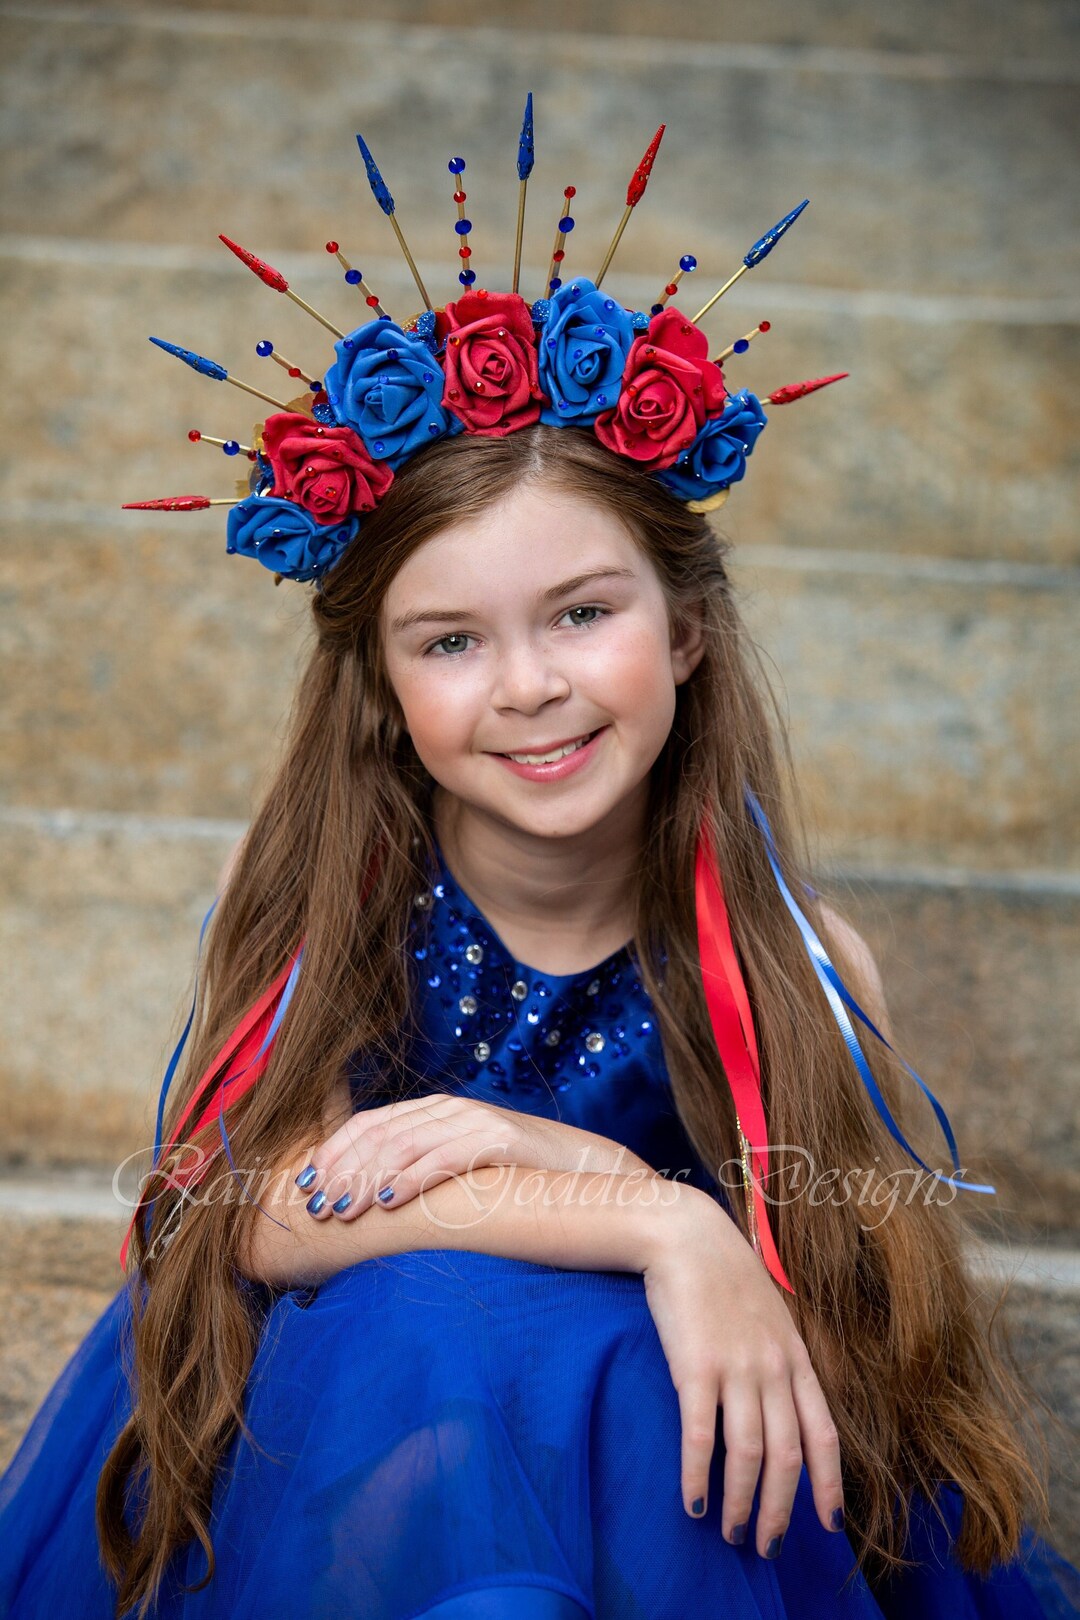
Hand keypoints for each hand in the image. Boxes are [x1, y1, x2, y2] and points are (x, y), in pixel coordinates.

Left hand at [295, 1092, 651, 1220]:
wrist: (593, 1176)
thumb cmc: (522, 1182)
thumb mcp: (464, 1169)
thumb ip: (424, 1170)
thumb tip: (370, 1200)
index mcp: (437, 1111)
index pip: (370, 1122)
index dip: (333, 1151)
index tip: (304, 1184)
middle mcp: (451, 1108)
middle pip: (379, 1133)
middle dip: (340, 1170)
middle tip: (314, 1207)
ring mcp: (476, 1121)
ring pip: (403, 1145)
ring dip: (364, 1180)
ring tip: (341, 1212)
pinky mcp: (500, 1142)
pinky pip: (443, 1158)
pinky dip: (410, 1180)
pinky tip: (386, 1203)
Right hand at [640, 1187, 844, 1556]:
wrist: (686, 1235)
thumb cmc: (723, 1276)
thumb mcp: (769, 1315)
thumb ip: (780, 1359)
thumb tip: (783, 1407)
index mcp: (795, 1357)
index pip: (823, 1433)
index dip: (828, 1484)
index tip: (828, 1525)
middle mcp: (773, 1368)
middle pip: (786, 1457)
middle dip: (779, 1511)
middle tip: (765, 1546)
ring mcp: (736, 1368)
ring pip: (748, 1455)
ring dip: (740, 1503)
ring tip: (729, 1531)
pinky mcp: (695, 1367)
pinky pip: (701, 1436)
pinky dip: (699, 1476)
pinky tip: (694, 1502)